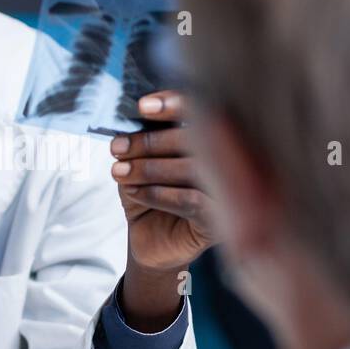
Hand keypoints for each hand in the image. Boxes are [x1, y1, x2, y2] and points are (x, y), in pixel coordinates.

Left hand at [109, 90, 217, 329]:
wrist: (152, 244)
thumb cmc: (152, 196)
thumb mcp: (144, 163)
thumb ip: (147, 140)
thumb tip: (134, 117)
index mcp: (216, 141)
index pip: (204, 111)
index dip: (175, 104)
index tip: (143, 107)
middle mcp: (232, 163)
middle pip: (196, 140)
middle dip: (151, 141)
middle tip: (117, 147)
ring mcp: (230, 193)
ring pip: (193, 169)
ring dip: (150, 168)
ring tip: (119, 172)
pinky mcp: (220, 222)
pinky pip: (191, 201)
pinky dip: (159, 194)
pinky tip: (135, 193)